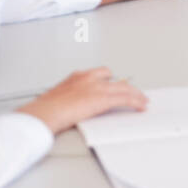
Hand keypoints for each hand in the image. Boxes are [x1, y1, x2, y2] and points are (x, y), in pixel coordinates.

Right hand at [17, 68, 146, 133]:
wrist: (44, 112)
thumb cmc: (44, 110)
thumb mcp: (56, 99)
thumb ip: (67, 99)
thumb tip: (68, 108)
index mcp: (76, 77)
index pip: (100, 74)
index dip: (111, 80)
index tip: (116, 84)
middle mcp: (88, 78)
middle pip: (115, 79)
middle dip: (126, 87)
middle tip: (134, 93)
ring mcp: (97, 87)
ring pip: (124, 87)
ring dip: (135, 94)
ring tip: (142, 100)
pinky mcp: (103, 98)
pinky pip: (125, 99)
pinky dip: (136, 102)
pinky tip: (141, 106)